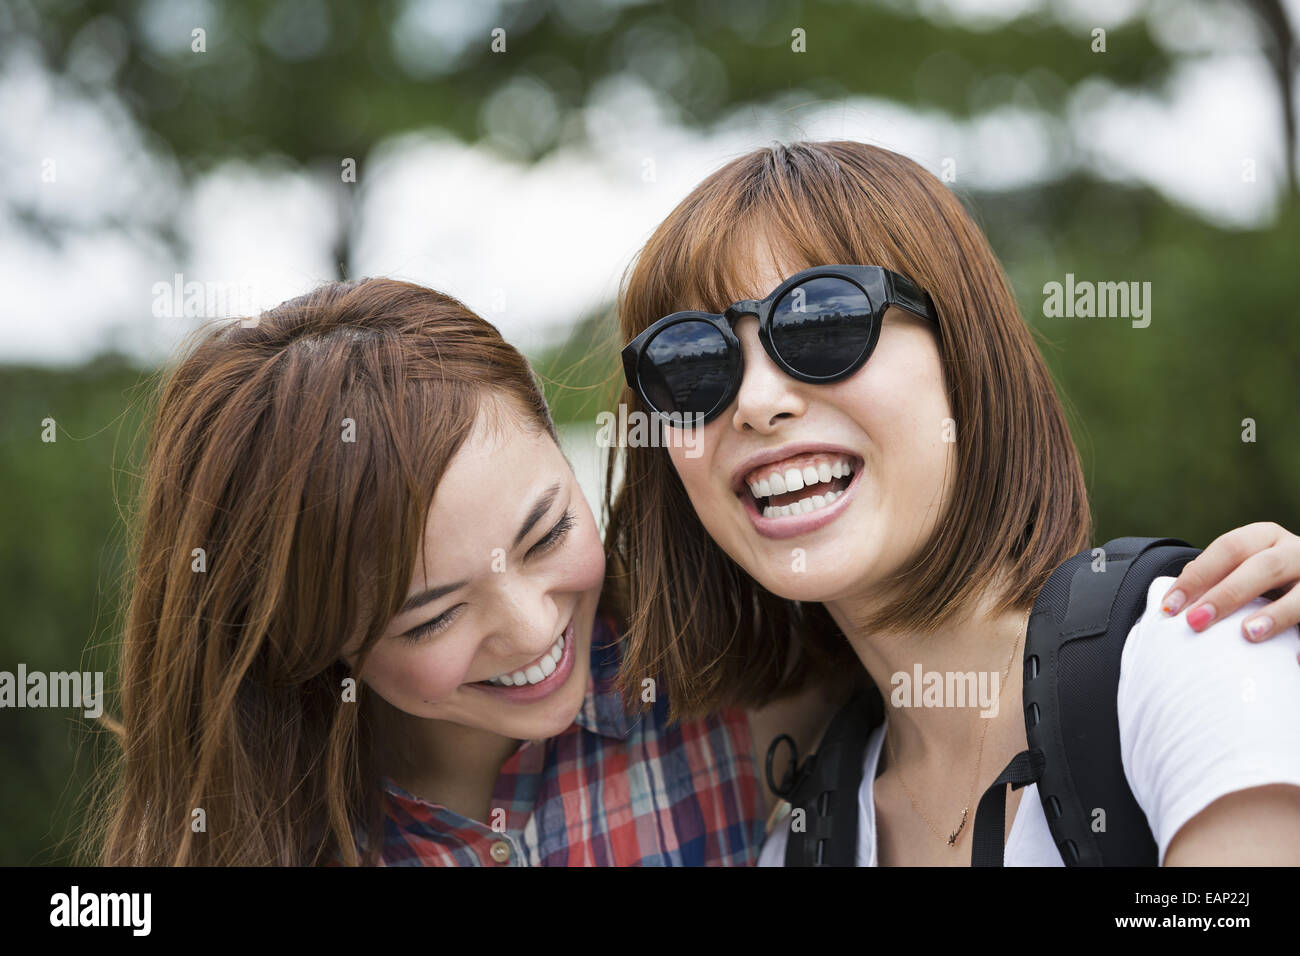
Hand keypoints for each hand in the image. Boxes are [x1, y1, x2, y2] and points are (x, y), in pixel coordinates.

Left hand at [1160, 523, 1299, 659]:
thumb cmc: (1265, 581)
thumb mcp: (1244, 568)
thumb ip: (1216, 578)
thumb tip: (1170, 605)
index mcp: (1266, 537)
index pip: (1228, 548)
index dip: (1197, 576)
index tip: (1169, 608)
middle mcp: (1296, 551)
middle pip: (1263, 567)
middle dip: (1227, 594)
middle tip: (1196, 622)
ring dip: (1276, 613)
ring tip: (1248, 634)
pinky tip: (1295, 661)